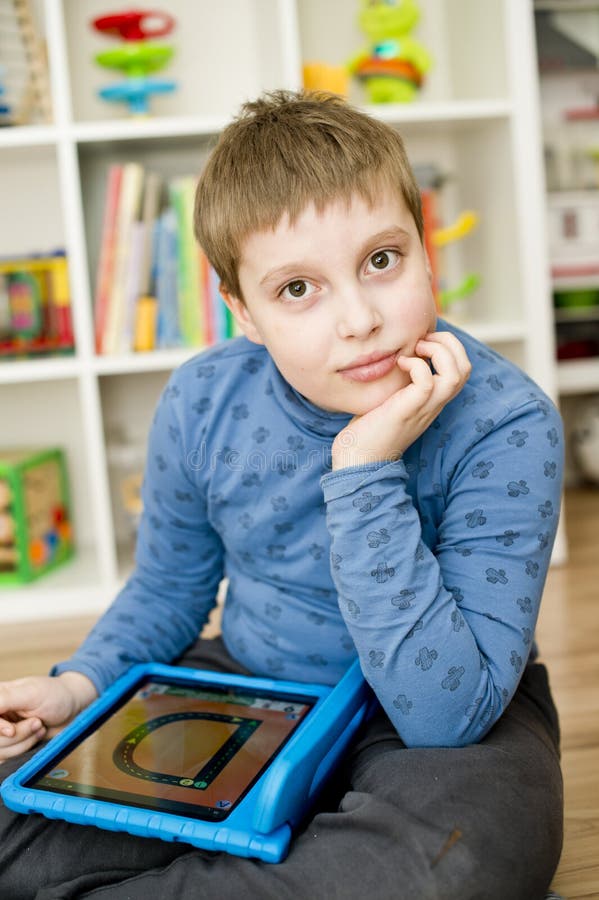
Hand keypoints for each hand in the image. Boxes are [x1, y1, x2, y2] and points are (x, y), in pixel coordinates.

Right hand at [0, 672, 96, 762]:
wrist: (72, 709)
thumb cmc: (55, 695)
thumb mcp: (31, 692)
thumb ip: (5, 698)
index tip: (11, 731)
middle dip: (17, 735)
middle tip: (37, 722)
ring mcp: (1, 732)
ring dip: (23, 742)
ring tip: (39, 727)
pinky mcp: (9, 746)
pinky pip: (5, 759)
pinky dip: (23, 750)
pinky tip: (36, 736)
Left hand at [332, 331, 470, 468]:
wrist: (358, 460)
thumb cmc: (368, 428)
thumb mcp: (391, 398)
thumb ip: (400, 381)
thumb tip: (394, 355)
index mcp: (433, 400)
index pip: (462, 370)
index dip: (451, 347)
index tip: (424, 340)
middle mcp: (434, 404)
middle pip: (465, 369)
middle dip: (451, 343)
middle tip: (424, 339)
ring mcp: (423, 408)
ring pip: (455, 375)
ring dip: (439, 352)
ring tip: (417, 348)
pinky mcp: (407, 410)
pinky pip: (427, 383)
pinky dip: (417, 365)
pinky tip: (400, 363)